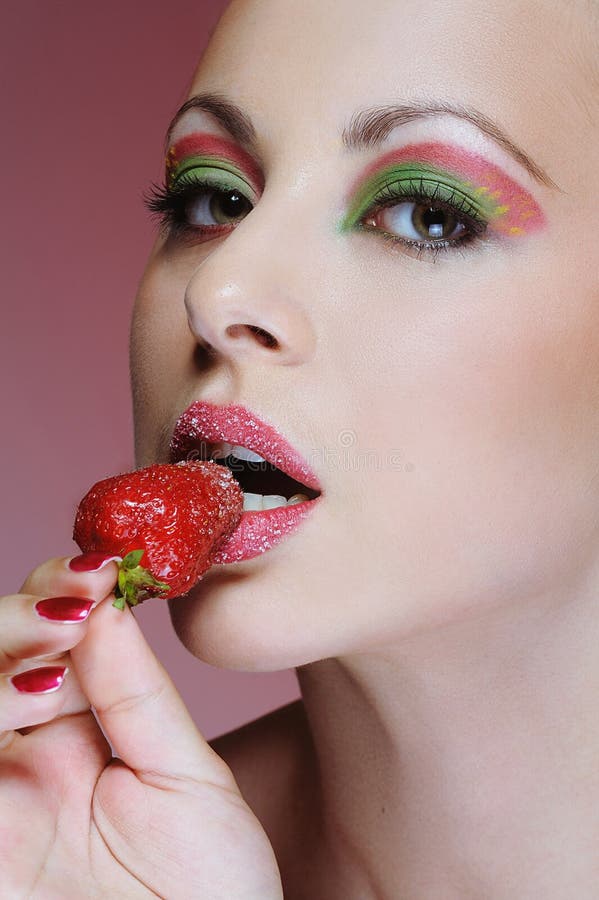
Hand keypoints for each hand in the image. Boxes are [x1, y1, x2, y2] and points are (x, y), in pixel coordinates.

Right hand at [0, 556, 282, 898]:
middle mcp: (22, 754)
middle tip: (73, 609)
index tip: (101, 572)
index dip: (59, 592)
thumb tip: (106, 599)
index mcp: (78, 727)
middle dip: (17, 620)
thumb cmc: (210, 889)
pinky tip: (30, 701)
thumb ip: (136, 692)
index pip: (45, 634)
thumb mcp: (185, 777)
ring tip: (53, 675)